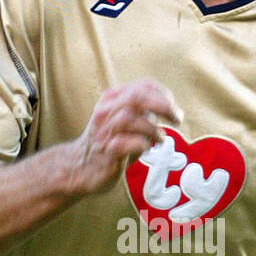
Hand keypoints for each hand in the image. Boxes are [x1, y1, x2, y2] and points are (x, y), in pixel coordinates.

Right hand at [67, 79, 182, 194]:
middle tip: (177, 118)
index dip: (163, 94)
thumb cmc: (107, 145)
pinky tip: (146, 150)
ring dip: (152, 129)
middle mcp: (106, 111)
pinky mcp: (107, 152)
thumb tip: (171, 111)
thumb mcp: (124, 123)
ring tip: (159, 139)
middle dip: (163, 105)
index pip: (142, 86)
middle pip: (136, 97)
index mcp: (111, 100)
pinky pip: (128, 143)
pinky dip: (143, 145)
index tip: (174, 108)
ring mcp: (104, 131)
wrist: (79, 169)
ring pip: (131, 118)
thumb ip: (143, 113)